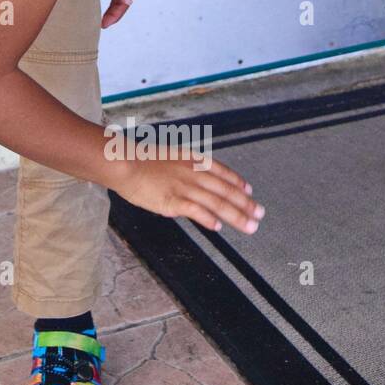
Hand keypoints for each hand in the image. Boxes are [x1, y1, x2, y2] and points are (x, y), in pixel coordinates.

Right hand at [113, 153, 264, 234]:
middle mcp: (194, 172)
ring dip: (236, 215)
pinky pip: (196, 211)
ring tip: (249, 226)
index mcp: (193, 160)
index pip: (222, 172)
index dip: (238, 182)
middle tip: (260, 214)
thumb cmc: (141, 161)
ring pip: (217, 202)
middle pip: (226, 190)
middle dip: (245, 203)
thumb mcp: (169, 158)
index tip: (249, 192)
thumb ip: (184, 170)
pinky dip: (209, 219)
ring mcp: (184, 187)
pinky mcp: (173, 200)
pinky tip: (219, 227)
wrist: (124, 162)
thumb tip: (193, 181)